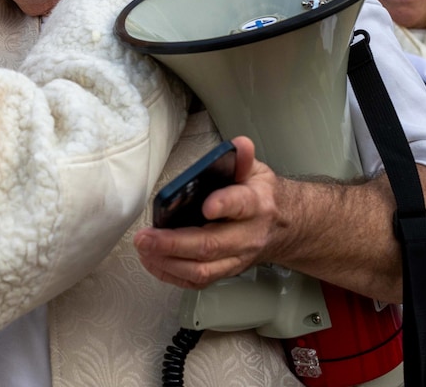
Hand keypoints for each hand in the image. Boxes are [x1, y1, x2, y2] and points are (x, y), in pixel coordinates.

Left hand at [132, 136, 281, 289]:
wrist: (282, 228)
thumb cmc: (260, 197)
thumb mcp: (256, 171)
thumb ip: (243, 159)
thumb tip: (239, 144)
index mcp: (255, 205)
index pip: (242, 204)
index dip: (224, 205)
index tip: (206, 205)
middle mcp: (247, 236)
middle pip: (211, 245)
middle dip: (174, 243)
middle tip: (146, 236)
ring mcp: (236, 258)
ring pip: (202, 269)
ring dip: (168, 261)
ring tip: (144, 248)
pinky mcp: (225, 271)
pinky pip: (197, 280)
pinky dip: (171, 274)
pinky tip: (151, 261)